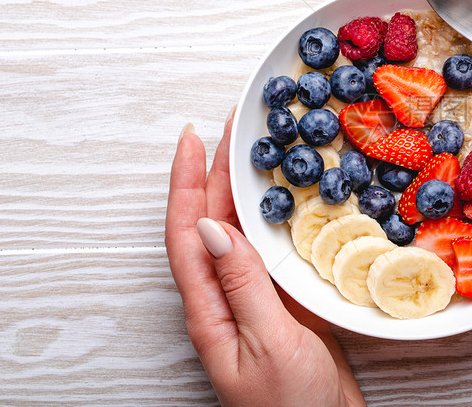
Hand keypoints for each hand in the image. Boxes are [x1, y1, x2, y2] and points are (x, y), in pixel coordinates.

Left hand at [165, 112, 365, 406]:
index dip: (184, 183)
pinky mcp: (282, 303)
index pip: (186, 233)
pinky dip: (274, 215)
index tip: (191, 137)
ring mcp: (253, 300)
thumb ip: (242, 285)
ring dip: (240, 188)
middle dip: (212, 171)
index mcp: (210, 310)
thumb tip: (213, 226)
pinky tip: (288, 200)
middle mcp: (225, 299)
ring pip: (239, 231)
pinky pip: (269, 248)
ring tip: (253, 149)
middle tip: (230, 126)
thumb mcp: (268, 345)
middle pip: (210, 223)